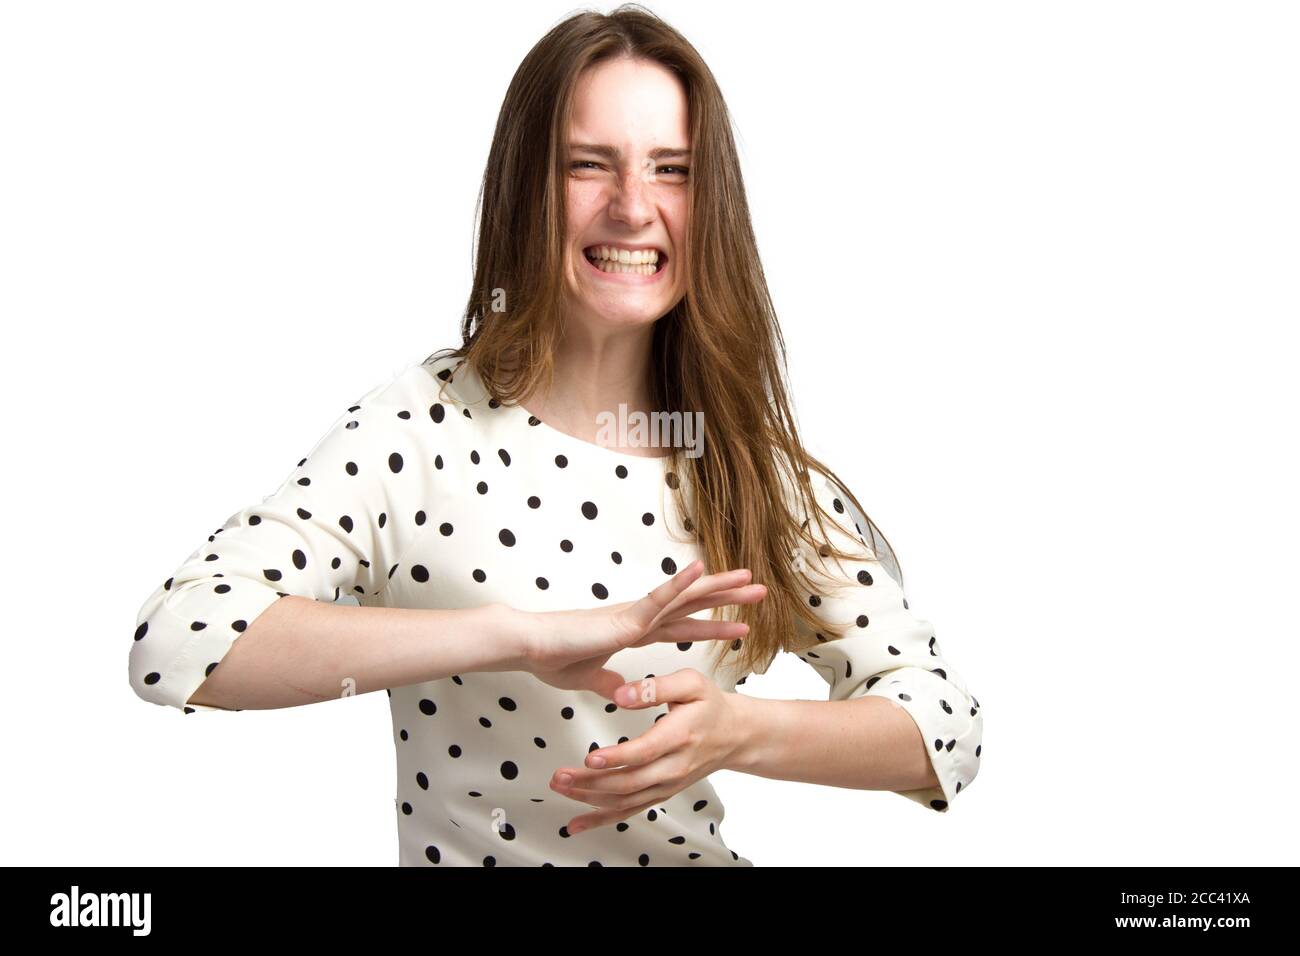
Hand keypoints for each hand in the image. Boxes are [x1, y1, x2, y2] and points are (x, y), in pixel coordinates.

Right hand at [522, 559, 765, 697]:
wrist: (527, 647)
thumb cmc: (550, 658)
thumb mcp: (589, 678)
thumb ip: (610, 682)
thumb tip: (626, 693)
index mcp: (633, 630)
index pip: (683, 626)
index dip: (713, 625)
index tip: (742, 626)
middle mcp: (639, 617)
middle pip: (693, 605)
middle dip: (728, 599)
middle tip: (761, 591)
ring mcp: (633, 614)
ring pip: (685, 596)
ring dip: (717, 587)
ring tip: (748, 577)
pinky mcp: (623, 617)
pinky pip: (657, 598)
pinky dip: (679, 584)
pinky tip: (699, 570)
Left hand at [548, 668, 751, 834]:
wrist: (734, 735)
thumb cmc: (710, 706)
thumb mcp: (691, 683)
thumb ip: (655, 687)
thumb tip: (621, 695)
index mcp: (680, 736)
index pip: (645, 752)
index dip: (617, 758)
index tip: (591, 758)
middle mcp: (673, 767)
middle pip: (629, 783)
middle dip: (591, 783)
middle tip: (560, 776)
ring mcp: (666, 785)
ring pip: (625, 800)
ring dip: (590, 799)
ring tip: (560, 788)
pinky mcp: (660, 793)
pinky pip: (629, 811)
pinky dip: (601, 819)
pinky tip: (576, 823)